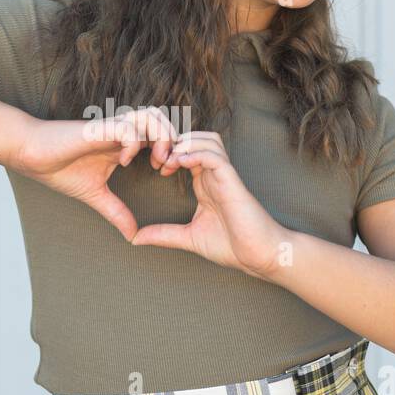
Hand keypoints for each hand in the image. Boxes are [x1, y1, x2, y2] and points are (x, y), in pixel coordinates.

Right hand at [13, 106, 178, 240]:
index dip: (172, 151)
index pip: (161, 135)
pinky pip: (127, 128)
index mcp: (124, 143)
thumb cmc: (60, 168)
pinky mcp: (98, 128)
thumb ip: (117, 212)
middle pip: (163, 120)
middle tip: (166, 167)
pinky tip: (123, 162)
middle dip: (173, 142)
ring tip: (152, 162)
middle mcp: (121, 131)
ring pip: (150, 116)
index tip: (166, 173)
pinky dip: (133, 143)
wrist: (32, 154)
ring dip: (158, 138)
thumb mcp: (96, 195)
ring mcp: (111, 127)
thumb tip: (132, 235)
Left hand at [130, 130, 284, 278]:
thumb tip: (135, 239)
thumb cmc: (232, 246)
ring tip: (169, 159)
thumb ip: (163, 234)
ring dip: (186, 144)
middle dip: (175, 142)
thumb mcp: (188, 238)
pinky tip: (180, 164)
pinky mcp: (233, 182)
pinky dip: (197, 154)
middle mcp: (215, 175)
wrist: (259, 255)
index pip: (187, 152)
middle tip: (158, 158)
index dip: (168, 152)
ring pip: (208, 140)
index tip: (154, 166)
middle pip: (197, 138)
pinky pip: (215, 156)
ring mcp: (225, 176)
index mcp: (205, 183)